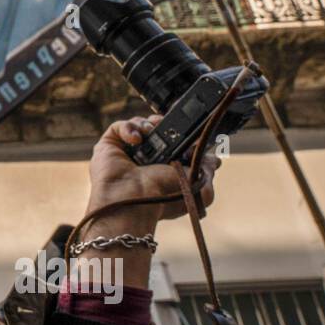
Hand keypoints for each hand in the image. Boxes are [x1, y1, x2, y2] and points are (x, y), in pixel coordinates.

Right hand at [85, 116, 220, 233]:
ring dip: (149, 124)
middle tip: (172, 128)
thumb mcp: (199, 186)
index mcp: (165, 168)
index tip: (191, 131)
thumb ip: (208, 170)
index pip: (175, 144)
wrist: (134, 200)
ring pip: (139, 125)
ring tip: (152, 132)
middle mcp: (146, 159)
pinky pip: (119, 126)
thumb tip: (214, 159)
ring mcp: (127, 152)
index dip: (183, 135)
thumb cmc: (163, 198)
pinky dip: (130, 128)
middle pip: (157, 130)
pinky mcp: (110, 145)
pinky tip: (137, 139)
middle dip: (166, 125)